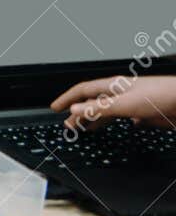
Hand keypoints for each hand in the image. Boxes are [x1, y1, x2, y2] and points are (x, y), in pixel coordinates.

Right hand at [51, 75, 175, 130]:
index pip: (82, 90)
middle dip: (78, 113)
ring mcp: (132, 102)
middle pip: (93, 102)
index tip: (55, 107)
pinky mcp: (144, 112)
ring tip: (86, 128)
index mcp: (112, 87)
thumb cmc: (160, 96)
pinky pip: (126, 117)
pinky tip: (121, 127)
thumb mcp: (124, 104)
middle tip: (68, 124)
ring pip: (107, 111)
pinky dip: (119, 124)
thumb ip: (98, 108)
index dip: (67, 99)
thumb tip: (75, 110)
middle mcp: (120, 93)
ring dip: (95, 119)